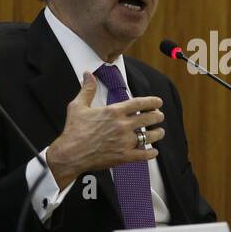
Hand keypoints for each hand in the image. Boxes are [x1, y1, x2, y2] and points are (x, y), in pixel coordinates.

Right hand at [47, 71, 165, 188]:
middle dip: (157, 116)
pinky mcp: (123, 157)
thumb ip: (87, 89)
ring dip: (157, 134)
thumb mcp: (78, 106)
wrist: (70, 154)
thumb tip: (88, 74)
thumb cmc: (73, 131)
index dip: (151, 102)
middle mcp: (122, 125)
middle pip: (148, 118)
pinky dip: (151, 153)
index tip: (158, 102)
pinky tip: (153, 152)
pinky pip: (143, 155)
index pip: (139, 103)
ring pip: (149, 136)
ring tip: (160, 132)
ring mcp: (124, 141)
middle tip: (160, 116)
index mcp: (113, 111)